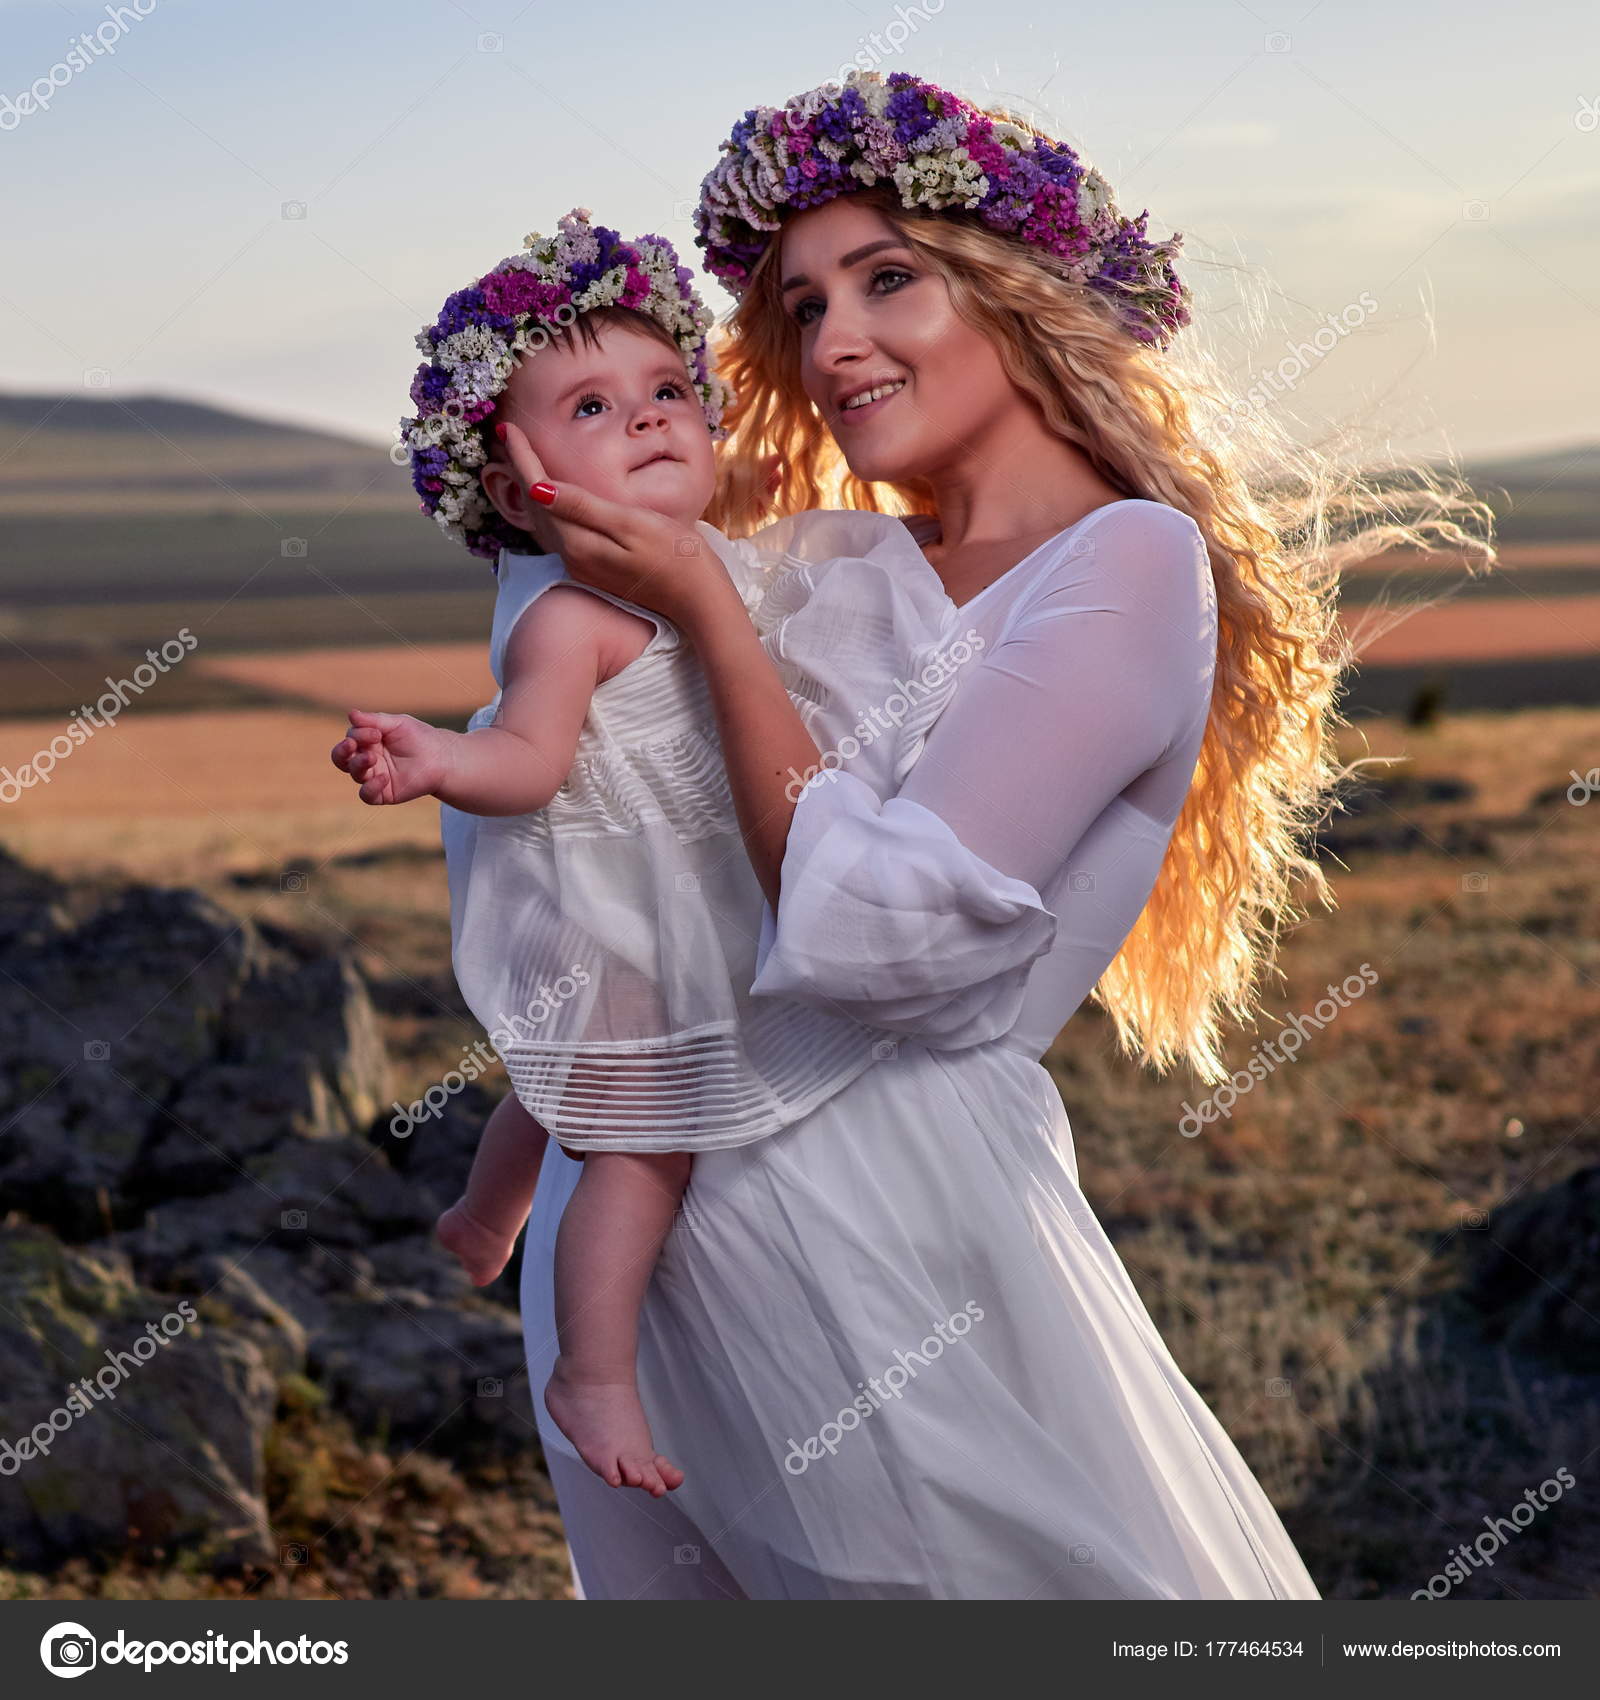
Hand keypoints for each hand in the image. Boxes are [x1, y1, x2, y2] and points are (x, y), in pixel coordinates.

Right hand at [331, 708, 448, 805]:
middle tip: (351, 744)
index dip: (357, 735)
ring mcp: (374, 777)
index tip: (377, 733)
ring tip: (372, 758)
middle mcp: (367, 759)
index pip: (350, 738)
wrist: (441, 758)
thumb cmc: (419, 737)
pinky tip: (383, 777)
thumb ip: (373, 720)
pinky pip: (367, 795)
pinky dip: (370, 787)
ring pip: (354, 774)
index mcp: (367, 742)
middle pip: (341, 758)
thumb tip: (351, 714)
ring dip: (358, 764)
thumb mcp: (396, 724)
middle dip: (342, 751)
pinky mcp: (384, 793)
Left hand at [497, 422, 723, 624]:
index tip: (509, 428)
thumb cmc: (675, 555)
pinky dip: (550, 508)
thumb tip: (538, 489)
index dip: (522, 458)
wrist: (698, 598)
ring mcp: (583, 566)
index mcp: (579, 542)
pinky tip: (552, 495)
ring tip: (522, 459)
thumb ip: (583, 507)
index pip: (538, 491)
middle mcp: (573, 557)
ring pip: (546, 521)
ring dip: (532, 489)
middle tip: (509, 437)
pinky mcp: (595, 570)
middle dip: (520, 471)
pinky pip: (561, 533)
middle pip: (536, 507)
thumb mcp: (631, 524)